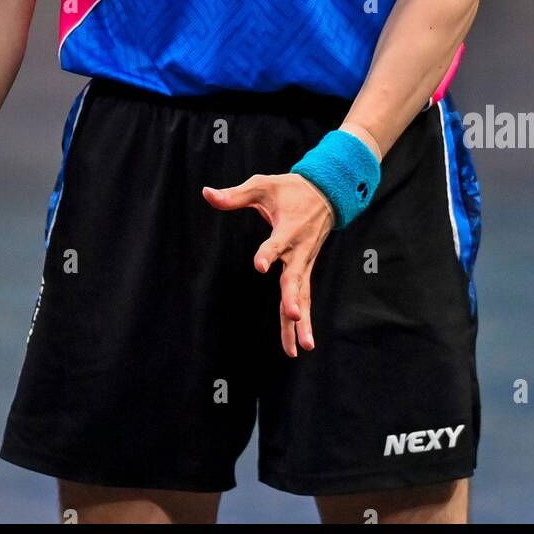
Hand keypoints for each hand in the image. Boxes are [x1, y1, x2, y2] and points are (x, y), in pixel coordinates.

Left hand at [202, 172, 333, 356]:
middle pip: (295, 277)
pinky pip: (304, 298)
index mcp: (288, 229)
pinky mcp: (305, 271)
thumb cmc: (289, 190)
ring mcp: (304, 263)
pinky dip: (302, 322)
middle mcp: (298, 250)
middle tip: (293, 314)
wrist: (326, 193)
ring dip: (301, 321)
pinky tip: (300, 346)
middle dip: (293, 296)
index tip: (260, 266)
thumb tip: (207, 193)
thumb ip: (235, 195)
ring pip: (303, 295)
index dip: (267, 253)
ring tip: (303, 348)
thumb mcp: (262, 186)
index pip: (276, 243)